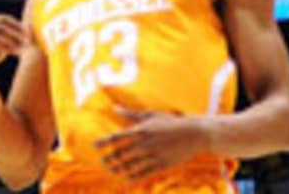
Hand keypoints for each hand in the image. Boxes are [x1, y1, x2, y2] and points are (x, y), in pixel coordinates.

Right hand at [0, 13, 29, 85]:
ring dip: (9, 46)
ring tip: (20, 52)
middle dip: (15, 36)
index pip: (4, 19)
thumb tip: (31, 27)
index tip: (28, 35)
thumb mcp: (3, 41)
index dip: (17, 26)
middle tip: (26, 44)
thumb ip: (14, 33)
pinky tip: (5, 57)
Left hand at [94, 110, 210, 180]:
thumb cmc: (169, 122)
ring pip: (132, 165)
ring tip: (111, 171)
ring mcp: (154, 155)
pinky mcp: (162, 165)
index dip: (105, 141)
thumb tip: (114, 108)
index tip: (95, 146)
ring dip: (120, 169)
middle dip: (111, 159)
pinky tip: (126, 179)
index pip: (118, 137)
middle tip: (102, 163)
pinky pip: (145, 173)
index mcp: (141, 130)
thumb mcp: (149, 115)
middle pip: (123, 153)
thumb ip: (131, 114)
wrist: (192, 133)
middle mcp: (145, 144)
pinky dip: (134, 176)